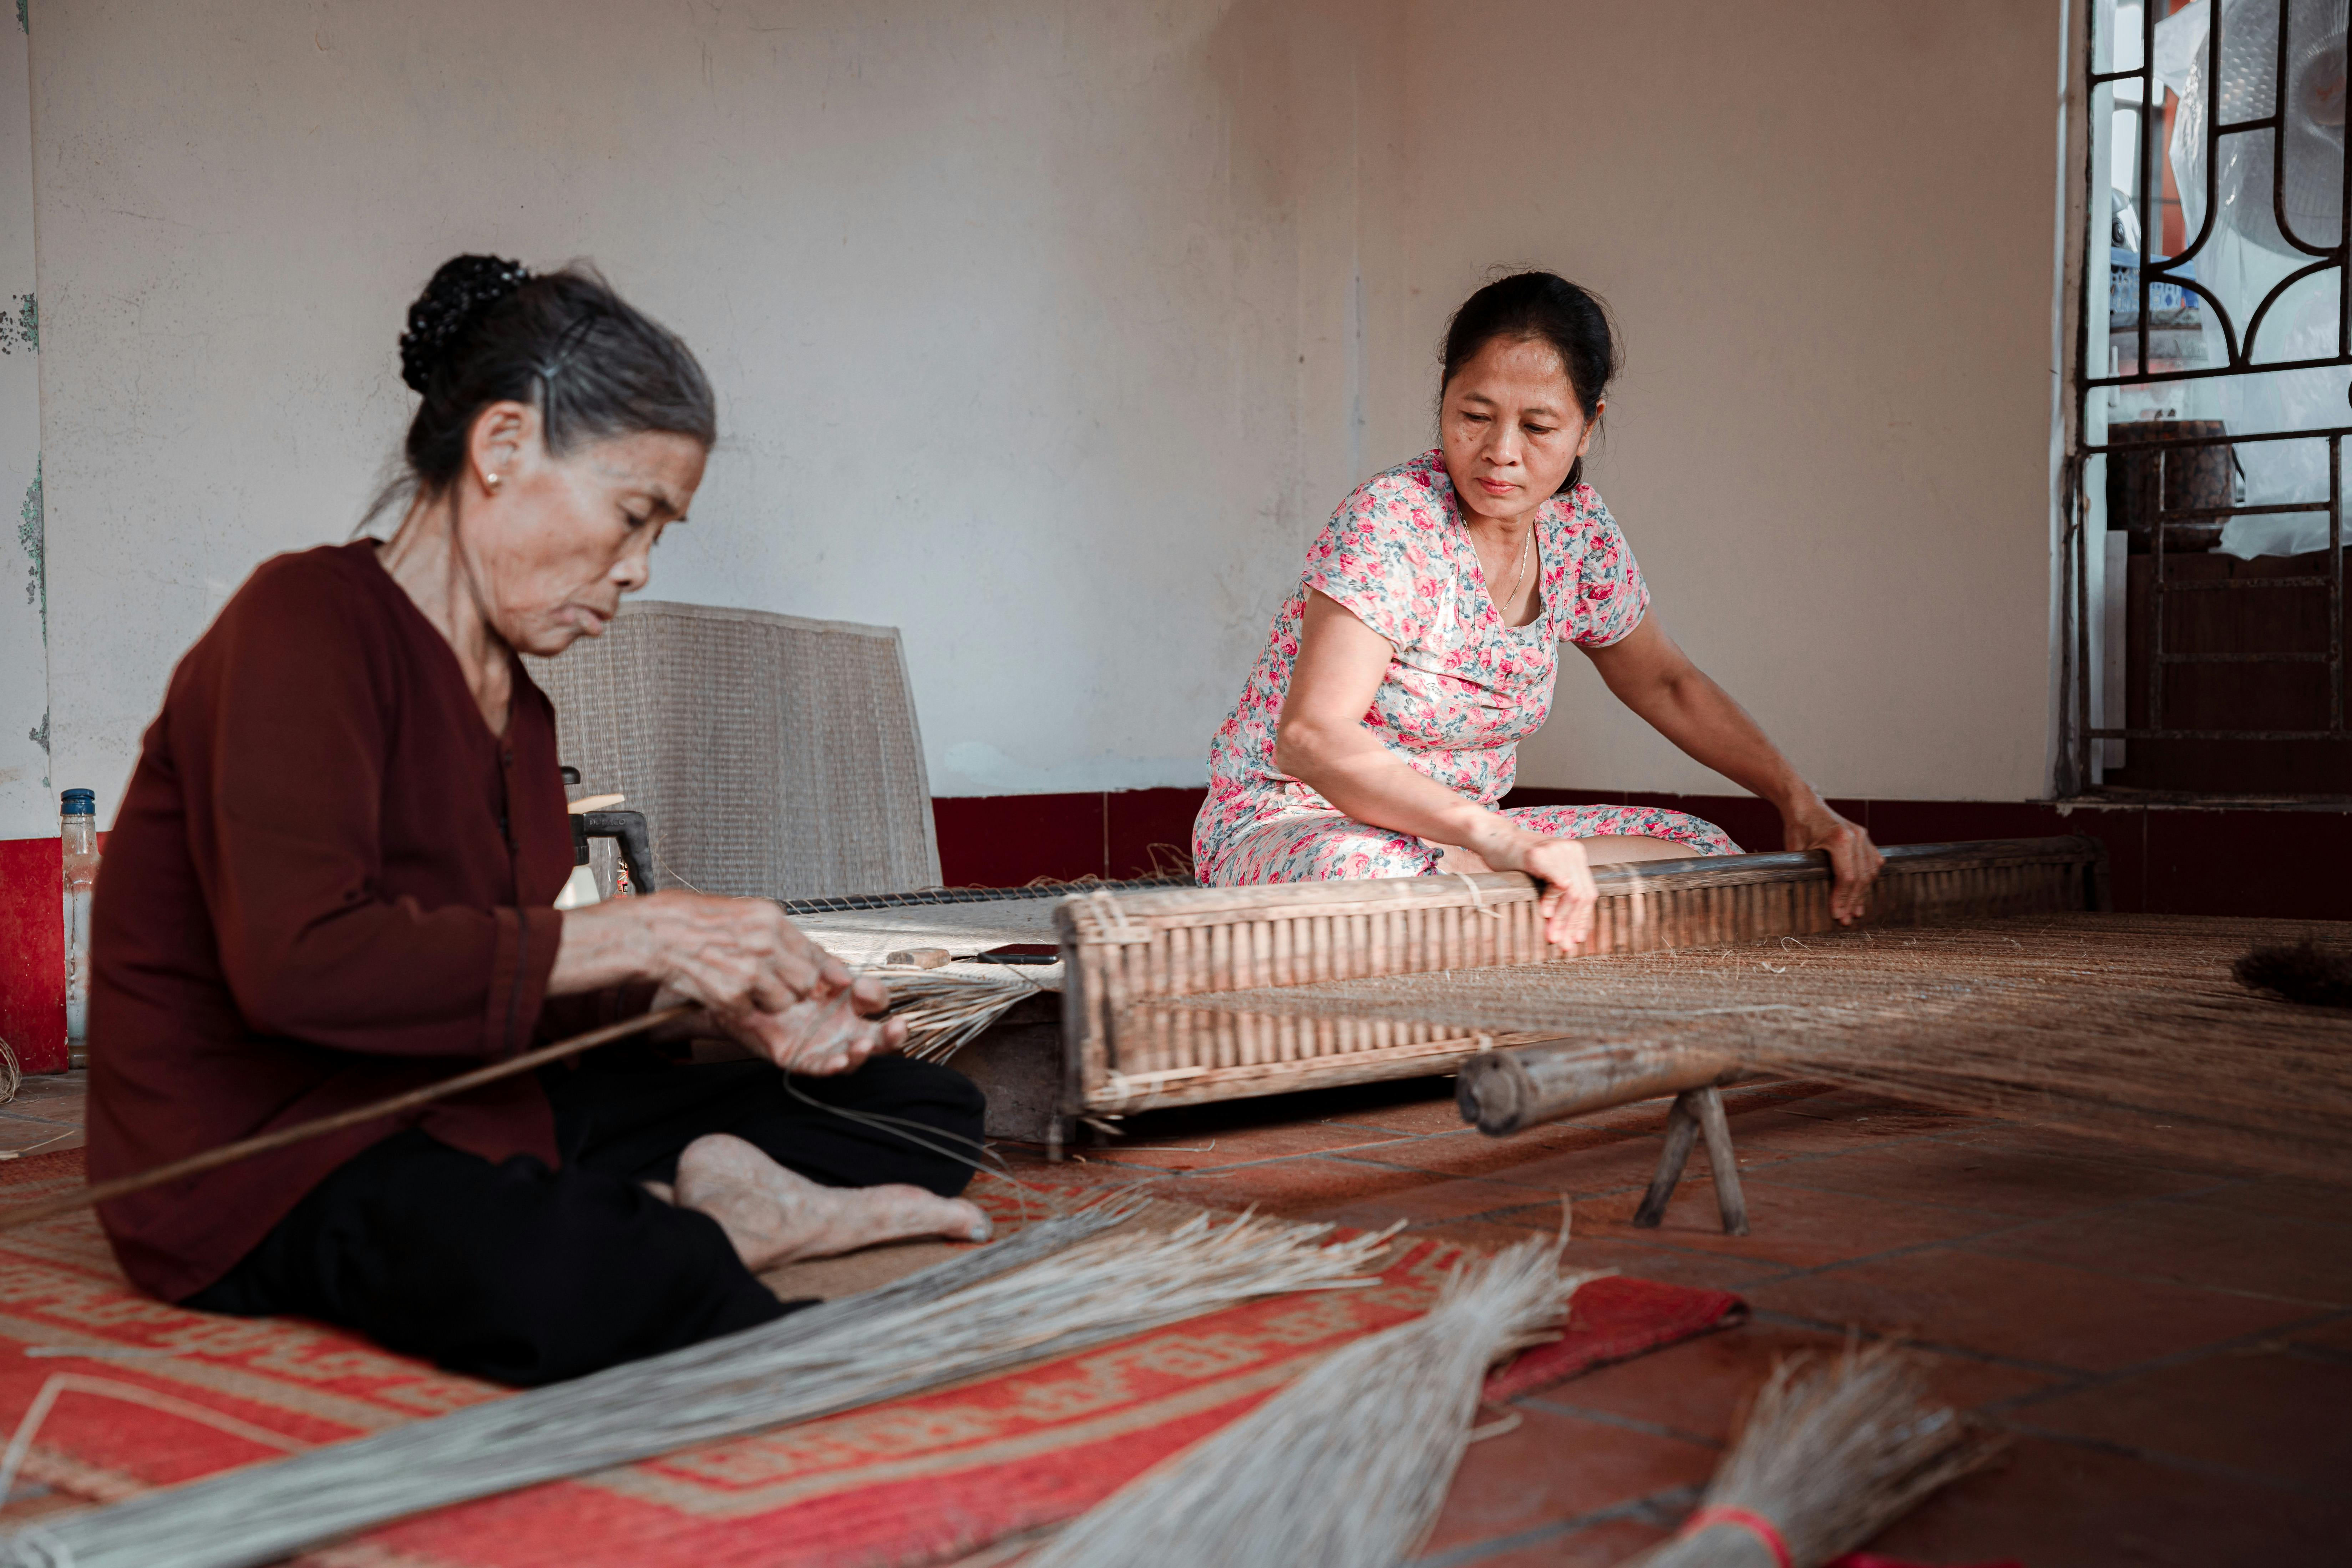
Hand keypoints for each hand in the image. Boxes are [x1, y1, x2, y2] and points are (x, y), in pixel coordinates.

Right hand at [577, 890, 856, 1014]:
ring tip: (747, 986)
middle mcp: (765, 943)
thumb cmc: (696, 919)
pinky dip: (742, 1009)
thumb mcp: (745, 912)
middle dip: (796, 988)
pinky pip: (753, 1012)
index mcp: (770, 919)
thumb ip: (778, 932)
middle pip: (806, 981)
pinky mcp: (731, 995)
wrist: (658, 933)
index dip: (823, 971)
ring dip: (770, 1001)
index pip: (816, 952)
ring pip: (784, 1002)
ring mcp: (749, 971)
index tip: (831, 981)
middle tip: (776, 983)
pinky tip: (725, 990)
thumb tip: (809, 951)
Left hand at [672, 983, 906, 1076]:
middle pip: (877, 1034)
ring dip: (863, 1053)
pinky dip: (832, 1066)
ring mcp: (825, 1043)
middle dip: (892, 1034)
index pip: (874, 1000)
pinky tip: (838, 1061)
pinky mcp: (801, 1058)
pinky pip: (821, 1066)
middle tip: (897, 1026)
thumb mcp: (804, 964)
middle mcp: (842, 1024)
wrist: (736, 993)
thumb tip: (846, 977)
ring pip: (855, 1054)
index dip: (875, 995)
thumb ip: (825, 967)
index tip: (861, 988)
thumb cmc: (774, 977)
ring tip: (862, 1046)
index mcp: (847, 999)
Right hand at [1476, 826, 1597, 955]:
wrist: (1491, 836)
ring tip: (1552, 937)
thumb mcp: (1542, 872)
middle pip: (1583, 895)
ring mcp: (1557, 850)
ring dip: (1562, 919)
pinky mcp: (1540, 854)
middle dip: (1573, 924)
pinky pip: (1557, 882)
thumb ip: (1557, 887)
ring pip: (1572, 893)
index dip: (1583, 919)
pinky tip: (1545, 914)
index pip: (1588, 892)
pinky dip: (1553, 901)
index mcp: (1575, 855)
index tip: (1576, 939)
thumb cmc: (1513, 857)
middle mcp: (1571, 851)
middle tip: (1564, 945)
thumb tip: (1567, 922)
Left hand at [1783, 805, 1881, 922]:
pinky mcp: (1864, 836)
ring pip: (1869, 871)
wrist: (1805, 803)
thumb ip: (1806, 871)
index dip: (1843, 899)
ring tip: (1856, 912)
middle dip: (1853, 901)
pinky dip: (1869, 878)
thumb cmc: (1798, 826)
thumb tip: (1809, 900)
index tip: (1837, 915)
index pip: (1847, 877)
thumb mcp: (1796, 850)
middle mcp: (1856, 837)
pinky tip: (1864, 893)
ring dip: (1863, 893)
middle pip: (1861, 877)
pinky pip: (1872, 861)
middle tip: (1847, 920)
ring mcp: (1863, 835)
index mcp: (1840, 839)